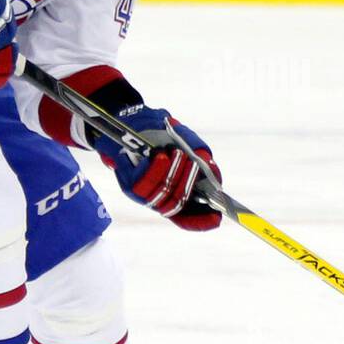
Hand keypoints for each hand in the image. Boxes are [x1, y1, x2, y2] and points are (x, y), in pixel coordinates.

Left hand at [92, 106, 221, 230]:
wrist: (134, 122)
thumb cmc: (162, 135)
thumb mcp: (187, 143)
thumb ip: (201, 159)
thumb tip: (215, 176)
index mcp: (174, 194)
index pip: (186, 217)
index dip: (201, 221)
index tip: (216, 217)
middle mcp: (158, 198)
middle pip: (177, 205)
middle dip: (189, 184)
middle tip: (196, 164)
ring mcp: (142, 193)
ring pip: (161, 193)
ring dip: (174, 174)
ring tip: (179, 153)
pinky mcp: (127, 182)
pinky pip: (142, 183)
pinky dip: (155, 170)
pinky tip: (161, 157)